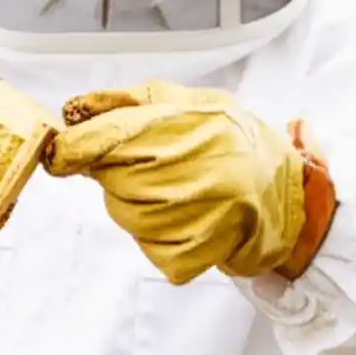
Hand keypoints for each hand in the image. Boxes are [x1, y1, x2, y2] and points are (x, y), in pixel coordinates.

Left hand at [42, 80, 336, 284]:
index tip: (60, 152)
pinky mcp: (201, 252)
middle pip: (113, 178)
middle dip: (116, 173)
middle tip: (152, 166)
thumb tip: (72, 109)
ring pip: (126, 213)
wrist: (295, 195)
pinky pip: (152, 247)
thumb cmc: (236, 142)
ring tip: (179, 190)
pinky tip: (188, 219)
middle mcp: (198, 169)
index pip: (112, 138)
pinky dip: (159, 237)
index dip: (76, 147)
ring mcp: (202, 215)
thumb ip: (128, 102)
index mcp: (193, 125)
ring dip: (137, 203)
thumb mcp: (191, 102)